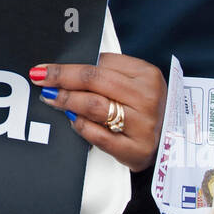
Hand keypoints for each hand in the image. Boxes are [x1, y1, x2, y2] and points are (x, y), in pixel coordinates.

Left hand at [31, 54, 163, 170]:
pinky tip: (72, 120)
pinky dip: (81, 126)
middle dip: (61, 78)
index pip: (101, 63)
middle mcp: (147, 98)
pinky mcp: (135, 149)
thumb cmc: (146, 109)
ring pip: (93, 105)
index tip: (48, 68)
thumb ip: (109, 74)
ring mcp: (143, 125)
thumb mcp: (137, 84)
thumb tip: (68, 70)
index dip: (70, 65)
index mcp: (147, 75)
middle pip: (93, 80)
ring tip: (50, 98)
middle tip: (40, 79)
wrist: (173, 143)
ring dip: (66, 101)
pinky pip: (98, 135)